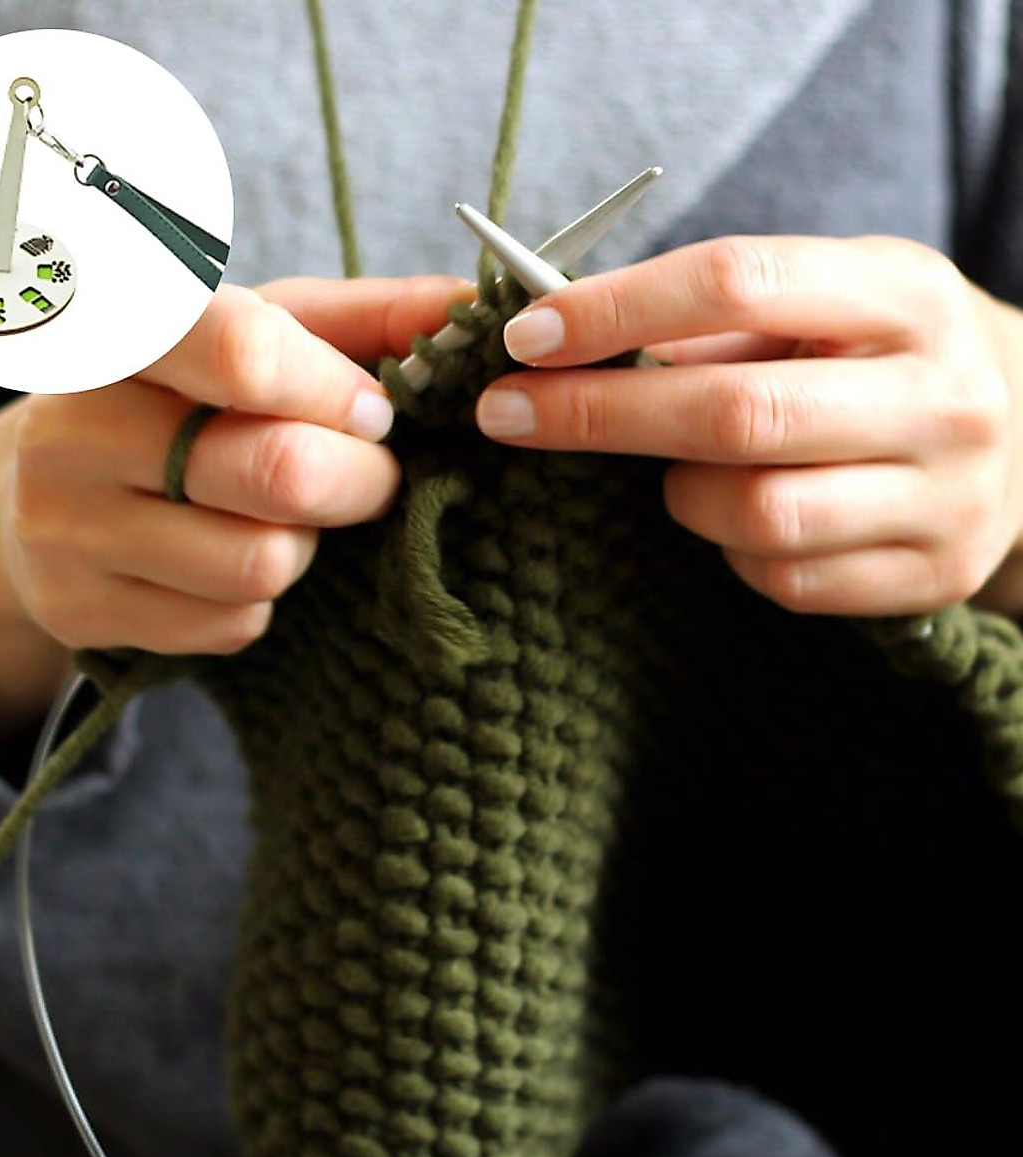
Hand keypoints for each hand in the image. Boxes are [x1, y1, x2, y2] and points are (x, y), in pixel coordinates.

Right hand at [0, 275, 469, 745]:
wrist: (38, 488)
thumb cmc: (181, 394)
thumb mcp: (261, 331)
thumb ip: (365, 318)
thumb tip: (478, 307)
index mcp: (122, 330)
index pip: (244, 350)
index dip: (336, 390)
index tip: (371, 408)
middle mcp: (73, 427)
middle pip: (279, 472)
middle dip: (358, 480)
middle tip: (365, 474)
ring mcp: (66, 527)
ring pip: (260, 563)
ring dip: (306, 546)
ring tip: (284, 517)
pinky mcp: (79, 609)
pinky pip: (229, 624)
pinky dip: (260, 600)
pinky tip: (230, 560)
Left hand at [473, 234, 1022, 617]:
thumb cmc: (880, 357)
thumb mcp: (823, 302)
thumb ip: (712, 316)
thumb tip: (563, 337)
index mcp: (902, 294)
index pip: (737, 282)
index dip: (616, 311)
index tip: (526, 336)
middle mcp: (939, 396)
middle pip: (734, 413)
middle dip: (599, 416)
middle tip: (506, 413)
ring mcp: (944, 496)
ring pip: (755, 514)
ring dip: (684, 495)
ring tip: (686, 471)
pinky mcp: (929, 574)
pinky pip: (783, 581)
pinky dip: (734, 553)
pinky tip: (743, 519)